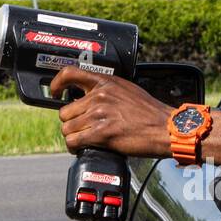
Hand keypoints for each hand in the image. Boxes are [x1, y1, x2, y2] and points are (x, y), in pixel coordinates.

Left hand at [50, 68, 172, 157]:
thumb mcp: (128, 91)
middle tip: (82, 128)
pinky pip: (74, 141)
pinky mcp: (101, 133)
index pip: (70, 73)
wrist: (166, 128)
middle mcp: (100, 96)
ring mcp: (99, 115)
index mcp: (106, 83)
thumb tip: (89, 98)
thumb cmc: (151, 113)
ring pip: (68, 128)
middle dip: (72, 122)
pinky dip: (74, 147)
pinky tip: (81, 148)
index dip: (56, 83)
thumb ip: (107, 91)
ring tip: (84, 139)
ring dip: (74, 136)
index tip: (54, 92)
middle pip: (65, 111)